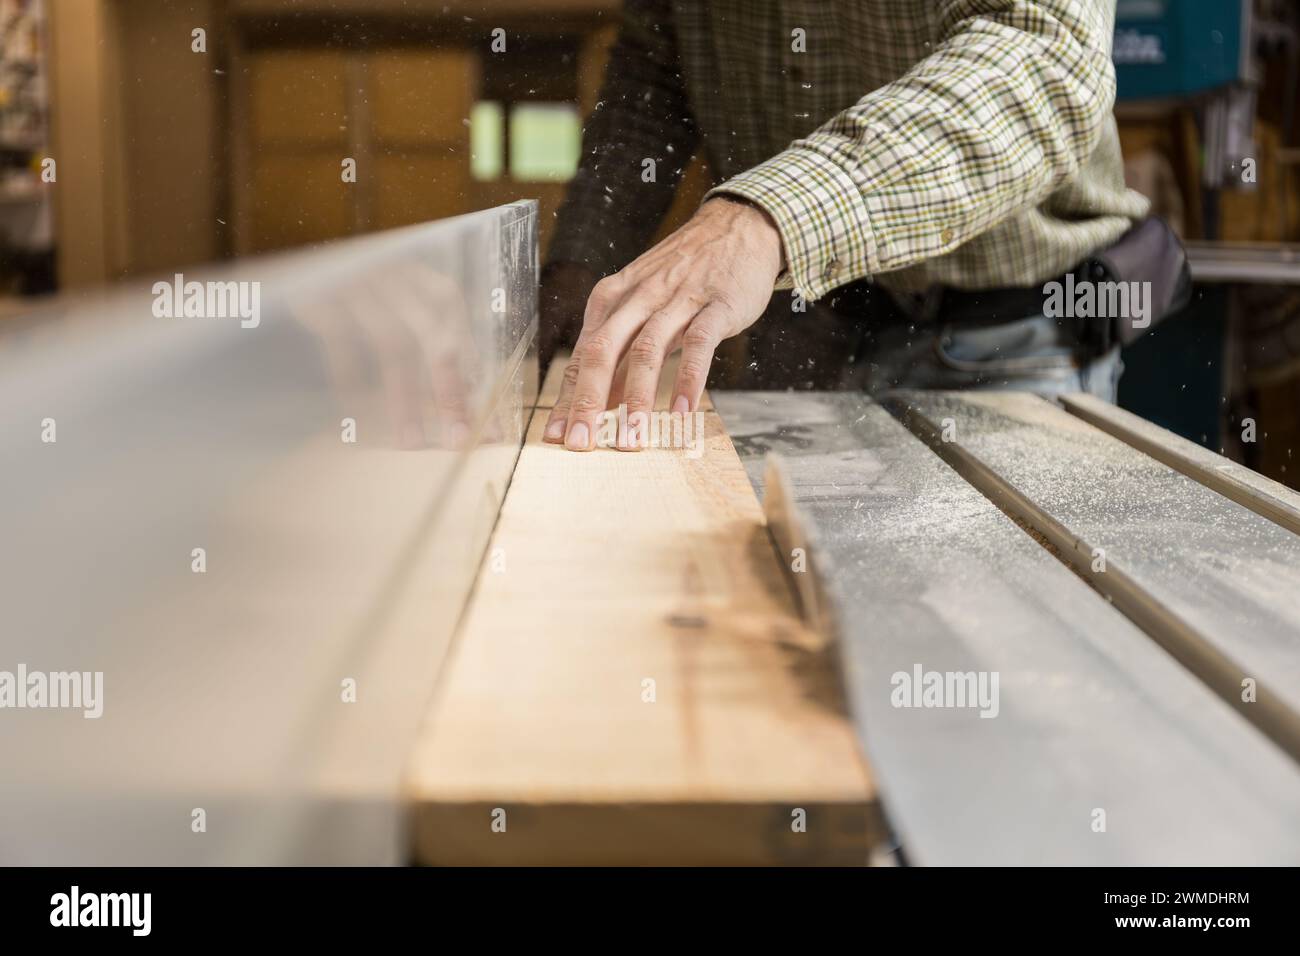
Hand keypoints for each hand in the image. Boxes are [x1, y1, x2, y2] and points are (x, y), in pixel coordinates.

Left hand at [543, 197, 783, 450]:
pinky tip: (681, 411)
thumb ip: (622, 352)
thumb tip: (599, 404)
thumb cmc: (684, 273)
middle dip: (588, 402)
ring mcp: (677, 300)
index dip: (567, 399)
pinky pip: (698, 345)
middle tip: (581, 444)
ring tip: (631, 438)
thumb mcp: (643, 305)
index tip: (556, 436)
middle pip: (602, 353)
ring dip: (636, 398)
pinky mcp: (715, 305)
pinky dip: (688, 379)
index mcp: (611, 300)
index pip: (582, 356)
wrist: (737, 227)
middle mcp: (637, 298)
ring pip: (646, 351)